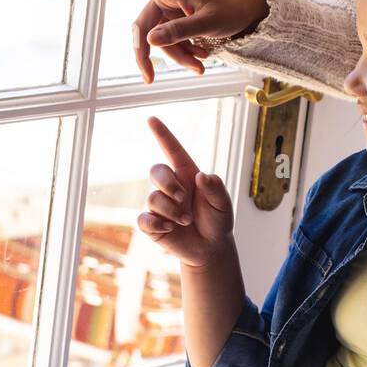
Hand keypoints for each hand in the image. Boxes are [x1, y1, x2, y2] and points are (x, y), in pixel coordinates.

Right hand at [79, 0, 268, 82]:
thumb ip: (180, 32)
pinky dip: (185, 52)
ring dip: (177, 57)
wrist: (253, 8)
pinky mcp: (180, 20)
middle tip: (150, 79)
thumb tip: (149, 41)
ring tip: (201, 67)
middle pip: (143, 28)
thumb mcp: (209, 23)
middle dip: (152, 54)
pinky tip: (202, 57)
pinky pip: (173, 41)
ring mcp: (172, 9)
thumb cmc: (233, 8)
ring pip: (160, 40)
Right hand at [137, 116, 235, 269]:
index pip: (173, 150)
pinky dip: (156, 224)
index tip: (151, 119)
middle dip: (168, 183)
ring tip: (186, 221)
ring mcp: (160, 205)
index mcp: (188, 175)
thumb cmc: (218, 220)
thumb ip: (215, 188)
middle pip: (156, 170)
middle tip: (183, 199)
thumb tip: (201, 176)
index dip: (162, 134)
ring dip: (171, 210)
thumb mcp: (223, 204)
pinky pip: (143, 219)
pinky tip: (169, 229)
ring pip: (153, 198)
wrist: (211, 248)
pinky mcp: (152, 224)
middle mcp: (171, 186)